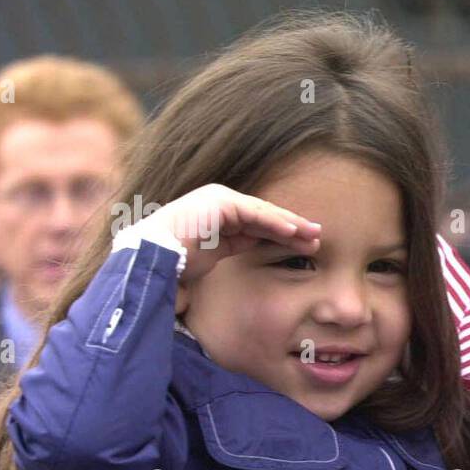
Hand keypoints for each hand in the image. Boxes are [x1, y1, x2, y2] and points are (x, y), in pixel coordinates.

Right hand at [131, 184, 323, 311]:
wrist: (152, 261)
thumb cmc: (174, 268)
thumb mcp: (212, 261)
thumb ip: (232, 252)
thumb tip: (252, 262)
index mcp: (217, 221)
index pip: (258, 227)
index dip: (282, 236)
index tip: (306, 247)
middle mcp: (218, 207)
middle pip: (264, 218)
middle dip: (292, 228)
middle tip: (317, 237)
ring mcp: (218, 201)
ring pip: (264, 213)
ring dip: (291, 224)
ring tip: (314, 235)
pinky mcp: (220, 202)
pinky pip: (255, 212)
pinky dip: (276, 221)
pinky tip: (295, 231)